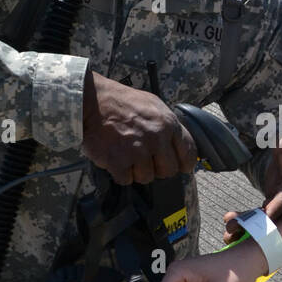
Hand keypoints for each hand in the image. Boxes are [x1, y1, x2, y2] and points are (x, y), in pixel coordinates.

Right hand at [81, 70, 196, 184]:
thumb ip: (169, 126)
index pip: (188, 153)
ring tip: (126, 154)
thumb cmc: (123, 102)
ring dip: (136, 170)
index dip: (184, 164)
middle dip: (158, 169)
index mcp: (168, 124)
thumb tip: (180, 147)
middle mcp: (156, 138)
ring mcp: (137, 151)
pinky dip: (119, 173)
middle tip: (145, 160)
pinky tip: (115, 157)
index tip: (180, 167)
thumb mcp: (154, 106)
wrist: (93, 101)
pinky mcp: (118, 162)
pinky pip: (126, 180)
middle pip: (169, 171)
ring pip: (147, 177)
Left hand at [223, 129, 281, 242]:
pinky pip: (259, 220)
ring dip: (245, 230)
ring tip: (227, 234)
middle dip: (254, 228)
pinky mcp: (273, 210)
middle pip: (273, 219)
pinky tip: (230, 224)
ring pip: (264, 224)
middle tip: (232, 229)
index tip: (263, 217)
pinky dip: (245, 224)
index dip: (275, 210)